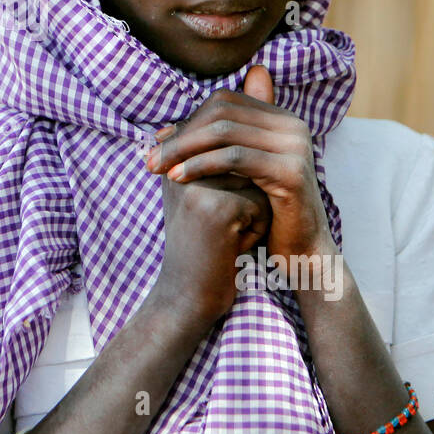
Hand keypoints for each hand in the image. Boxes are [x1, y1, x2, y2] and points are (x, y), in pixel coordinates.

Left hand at [145, 66, 335, 262]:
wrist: (301, 251)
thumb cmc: (263, 212)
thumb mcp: (233, 174)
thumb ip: (206, 149)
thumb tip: (163, 128)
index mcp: (280, 119)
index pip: (224, 102)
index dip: (189, 119)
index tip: (158, 141)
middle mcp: (292, 125)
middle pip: (222, 113)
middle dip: (182, 134)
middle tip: (150, 157)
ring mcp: (295, 145)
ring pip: (225, 131)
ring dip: (184, 148)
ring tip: (158, 168)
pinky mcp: (292, 170)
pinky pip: (235, 158)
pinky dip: (201, 164)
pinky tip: (178, 178)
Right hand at [150, 168, 271, 327]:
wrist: (185, 297)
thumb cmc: (198, 248)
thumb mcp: (194, 198)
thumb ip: (205, 164)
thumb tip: (237, 137)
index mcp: (172, 160)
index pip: (227, 152)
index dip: (232, 186)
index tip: (211, 215)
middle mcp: (180, 167)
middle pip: (244, 165)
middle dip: (243, 197)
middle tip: (218, 229)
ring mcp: (199, 186)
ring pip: (256, 183)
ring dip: (251, 213)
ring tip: (224, 236)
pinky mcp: (220, 207)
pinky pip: (262, 206)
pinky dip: (255, 231)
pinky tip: (230, 248)